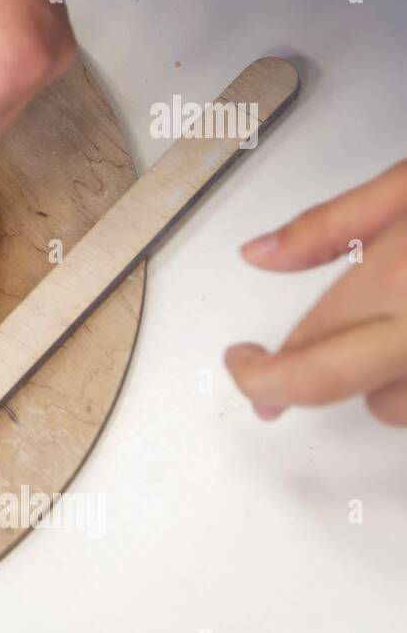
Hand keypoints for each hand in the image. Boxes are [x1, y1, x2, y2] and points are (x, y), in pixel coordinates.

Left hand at [226, 160, 406, 425]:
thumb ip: (331, 225)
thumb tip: (258, 254)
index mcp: (399, 283)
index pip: (303, 356)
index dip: (257, 370)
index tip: (241, 362)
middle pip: (333, 390)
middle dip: (285, 388)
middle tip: (264, 387)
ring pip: (395, 407)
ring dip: (372, 382)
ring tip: (377, 336)